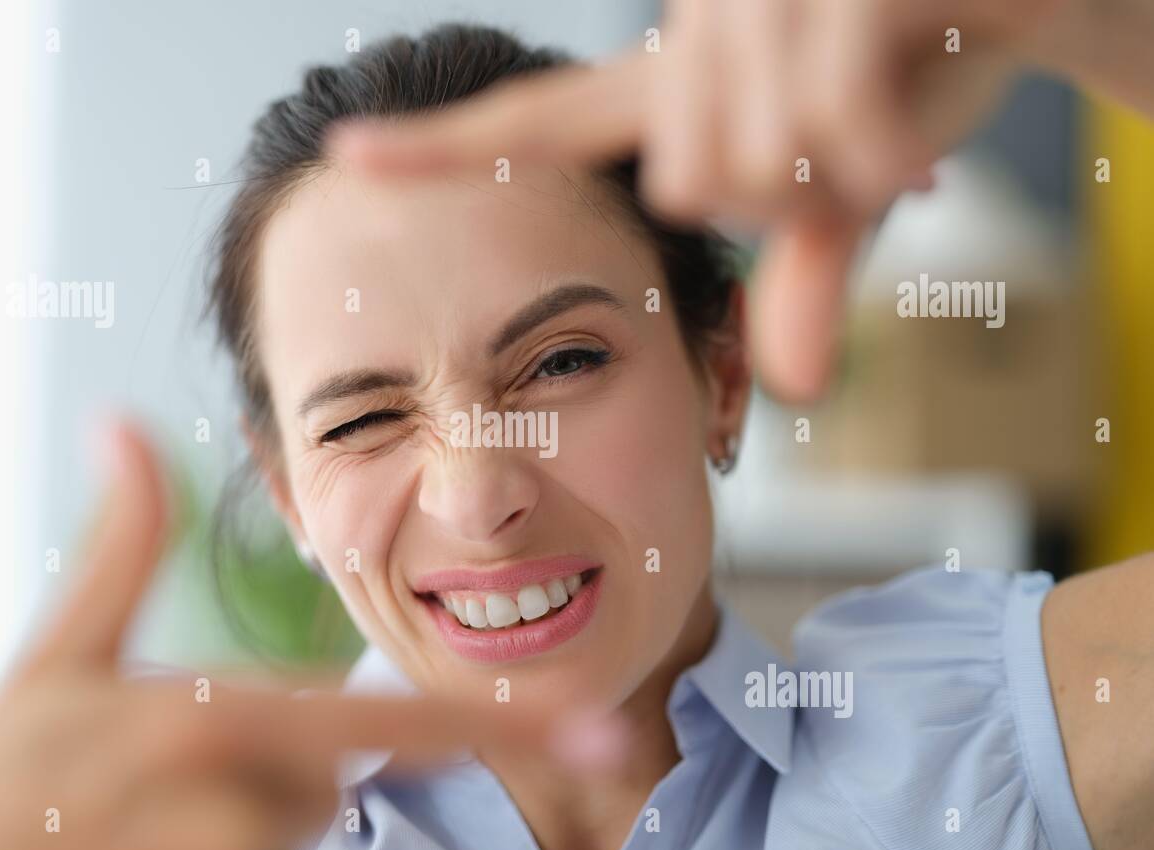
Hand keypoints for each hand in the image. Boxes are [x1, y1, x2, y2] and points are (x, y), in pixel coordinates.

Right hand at [0, 421, 619, 849]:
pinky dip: (237, 848)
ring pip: (304, 826)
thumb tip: (120, 420)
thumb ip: (119, 543)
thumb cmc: (2, 771)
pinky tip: (165, 840)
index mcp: (214, 718)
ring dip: (254, 811)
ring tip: (164, 805)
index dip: (494, 726)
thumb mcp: (60, 654)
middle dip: (285, 764)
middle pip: (336, 778)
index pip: (384, 724)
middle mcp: (232, 797)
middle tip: (185, 764)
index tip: (598, 733)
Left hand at [327, 0, 1073, 402]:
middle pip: (690, 186)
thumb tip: (793, 390)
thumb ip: (801, 277)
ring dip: (854, 167)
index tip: (344, 157)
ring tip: (894, 104)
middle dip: (788, 195)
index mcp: (675, 81)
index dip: (440, 150)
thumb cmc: (927, 79)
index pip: (538, 122)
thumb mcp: (847, 191)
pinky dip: (893, 153)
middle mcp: (695, 28)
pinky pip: (833, 125)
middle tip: (859, 136)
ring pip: (758, 162)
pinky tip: (924, 110)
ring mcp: (752, 0)